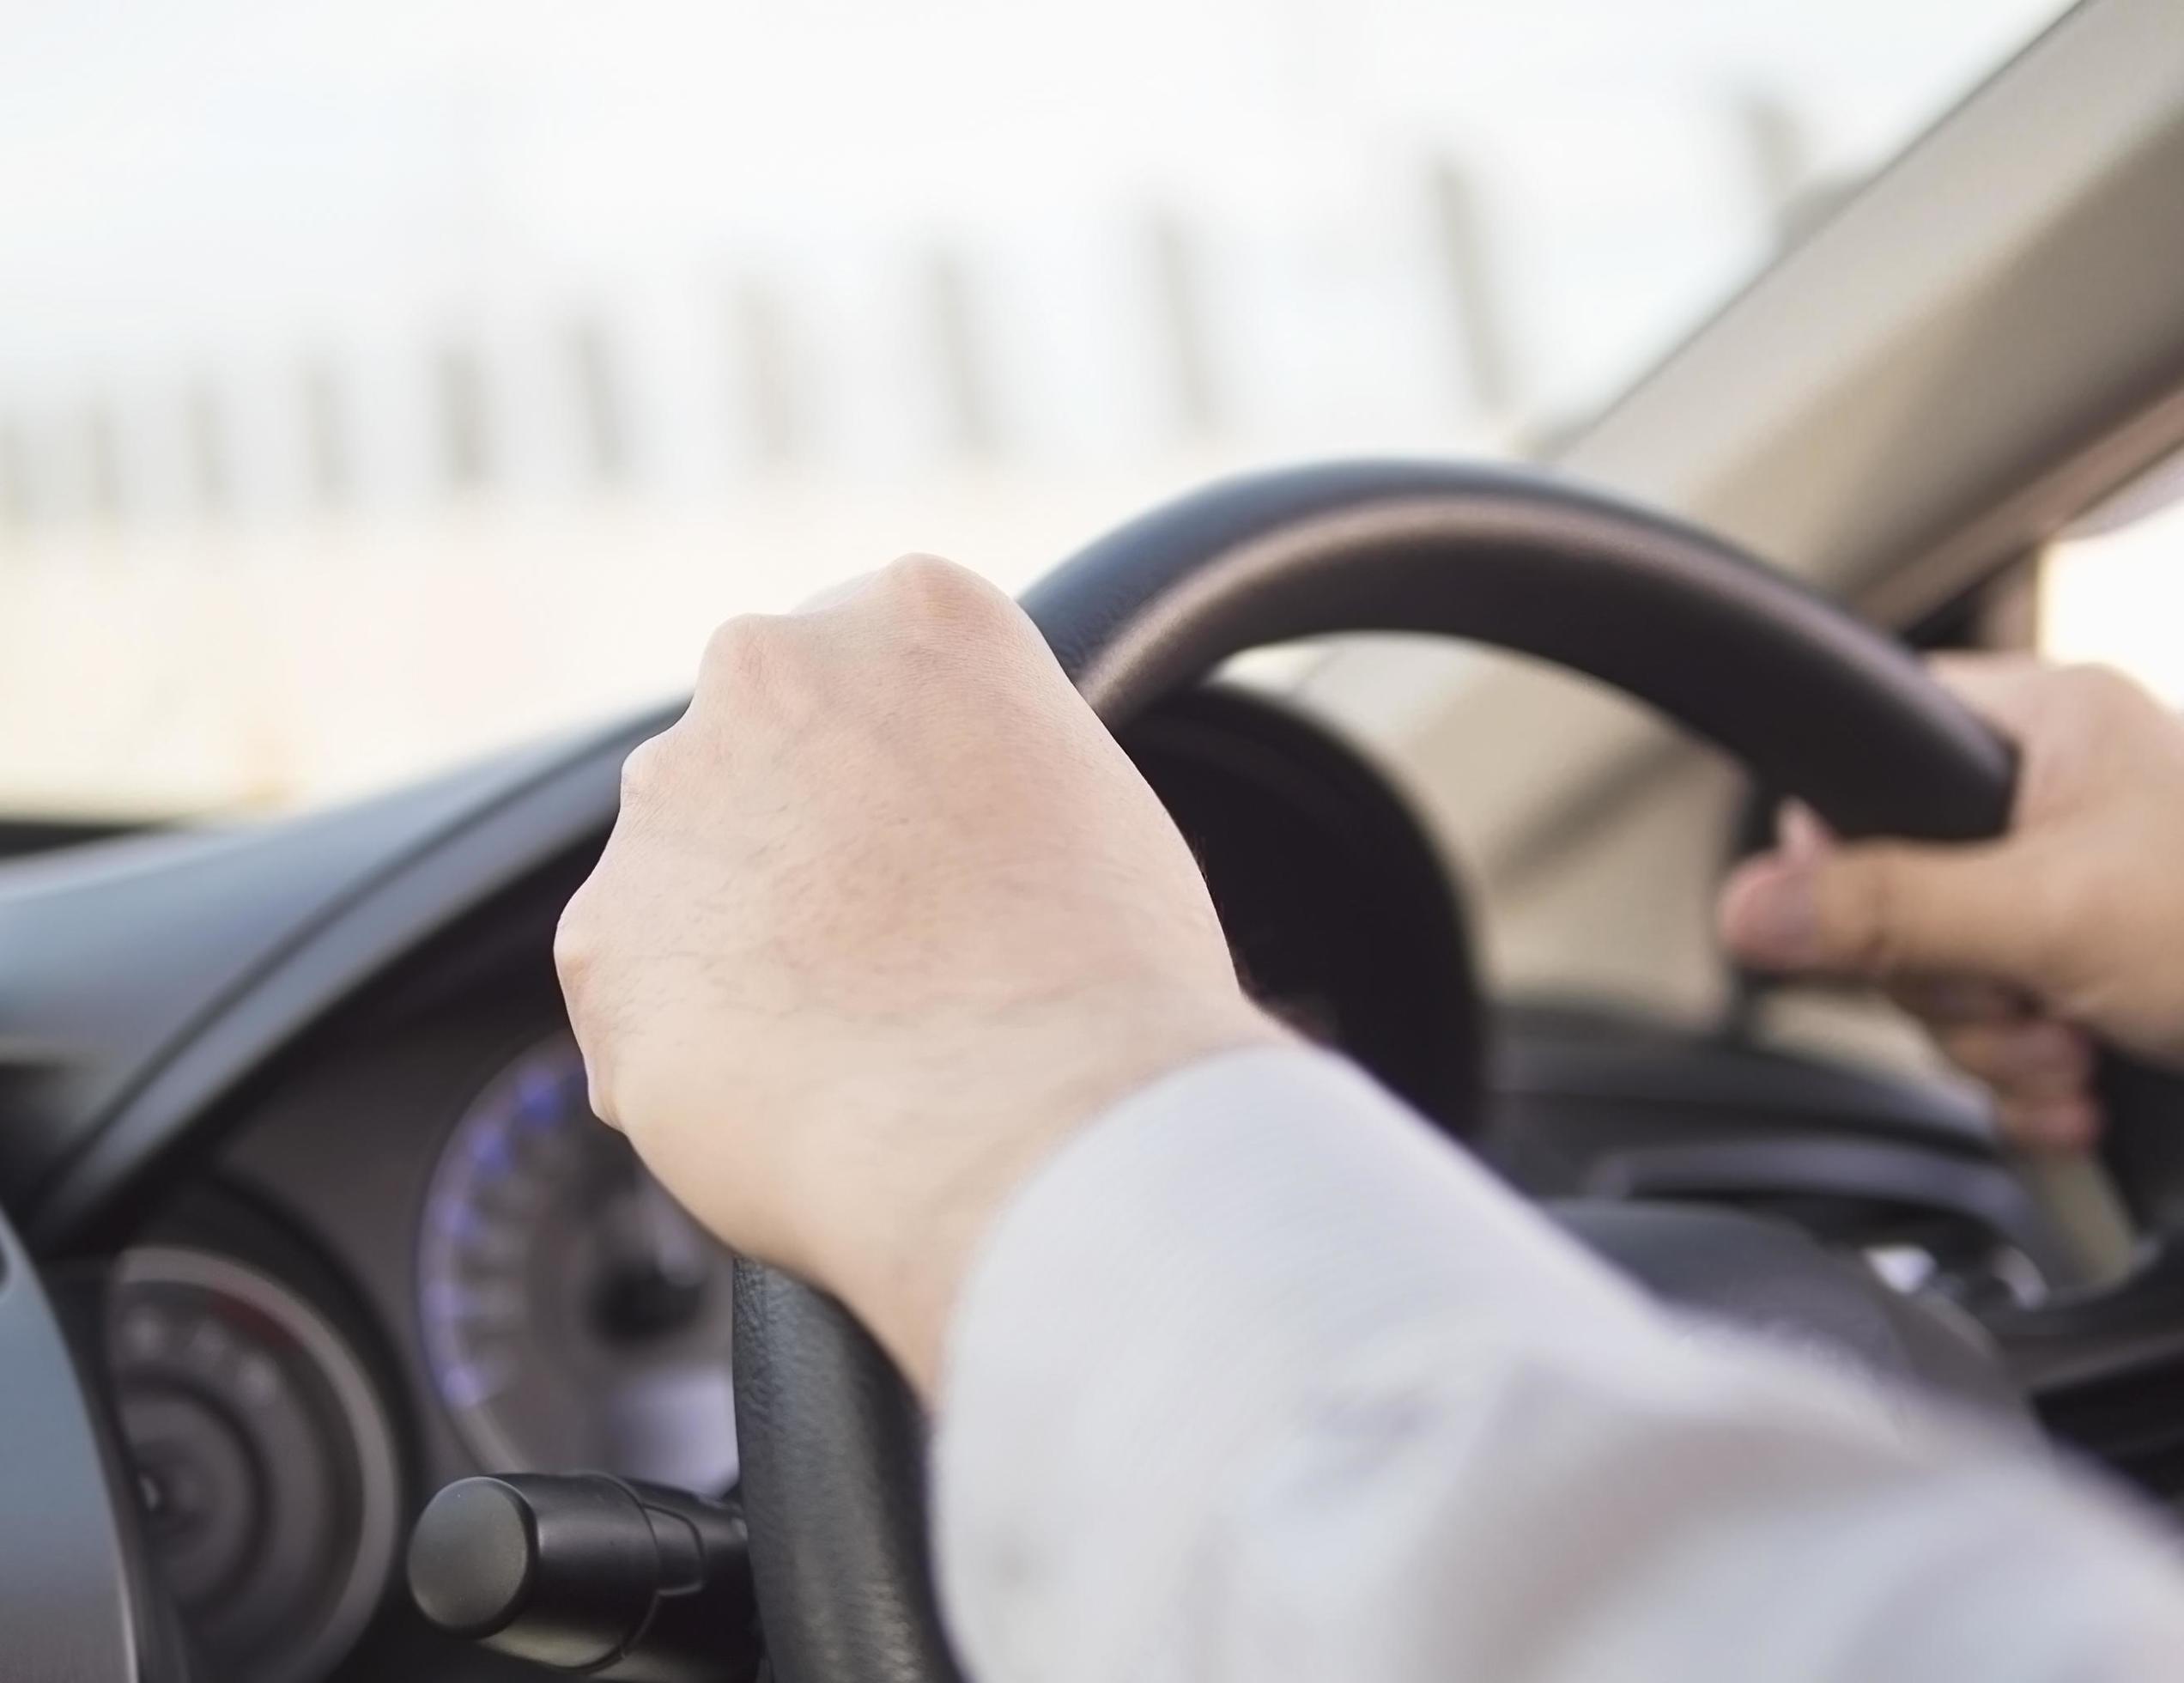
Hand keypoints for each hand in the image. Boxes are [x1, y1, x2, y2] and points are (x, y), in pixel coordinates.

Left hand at [555, 556, 1283, 1391]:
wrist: (1036, 1124)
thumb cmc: (1111, 982)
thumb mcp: (1091, 803)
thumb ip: (981, 770)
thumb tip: (927, 833)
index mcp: (913, 613)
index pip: (868, 677)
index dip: (898, 783)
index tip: (927, 858)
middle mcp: (766, 667)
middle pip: (761, 756)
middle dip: (801, 848)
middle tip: (890, 959)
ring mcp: (669, 797)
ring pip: (688, 877)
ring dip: (742, 947)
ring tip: (853, 1047)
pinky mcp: (600, 934)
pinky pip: (639, 997)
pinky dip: (696, 1052)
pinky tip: (797, 1099)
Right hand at [1719, 656, 2183, 1150]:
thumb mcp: (2053, 915)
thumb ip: (1888, 909)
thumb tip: (1748, 907)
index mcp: (2043, 727)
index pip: (1868, 755)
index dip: (1844, 845)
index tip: (1867, 914)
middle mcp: (2053, 802)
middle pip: (1894, 893)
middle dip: (1949, 982)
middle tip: (2021, 994)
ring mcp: (2073, 895)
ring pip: (1945, 976)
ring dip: (1996, 1042)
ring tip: (2074, 1047)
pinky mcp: (2095, 976)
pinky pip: (2000, 1029)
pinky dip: (2031, 1079)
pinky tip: (2082, 1090)